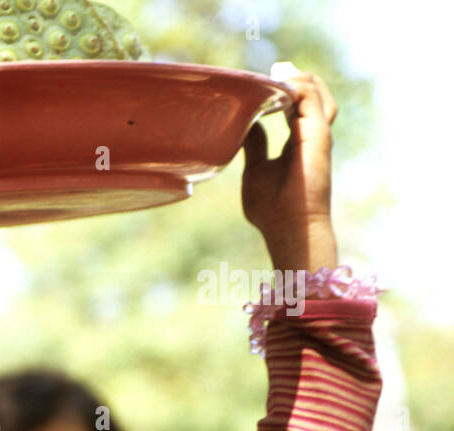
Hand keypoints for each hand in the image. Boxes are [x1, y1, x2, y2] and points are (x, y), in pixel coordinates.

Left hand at [241, 70, 338, 271]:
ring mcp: (317, 135)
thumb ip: (255, 145)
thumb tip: (245, 124)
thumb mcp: (255, 169)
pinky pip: (312, 100)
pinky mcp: (318, 136)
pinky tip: (281, 82)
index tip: (264, 82)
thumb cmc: (272, 208)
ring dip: (298, 79)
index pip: (296, 107)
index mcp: (297, 143)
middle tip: (275, 68)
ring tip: (279, 71)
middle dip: (294, 79)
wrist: (289, 228)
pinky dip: (299, 86)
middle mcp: (310, 136)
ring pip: (316, 93)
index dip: (283, 92)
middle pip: (311, 95)